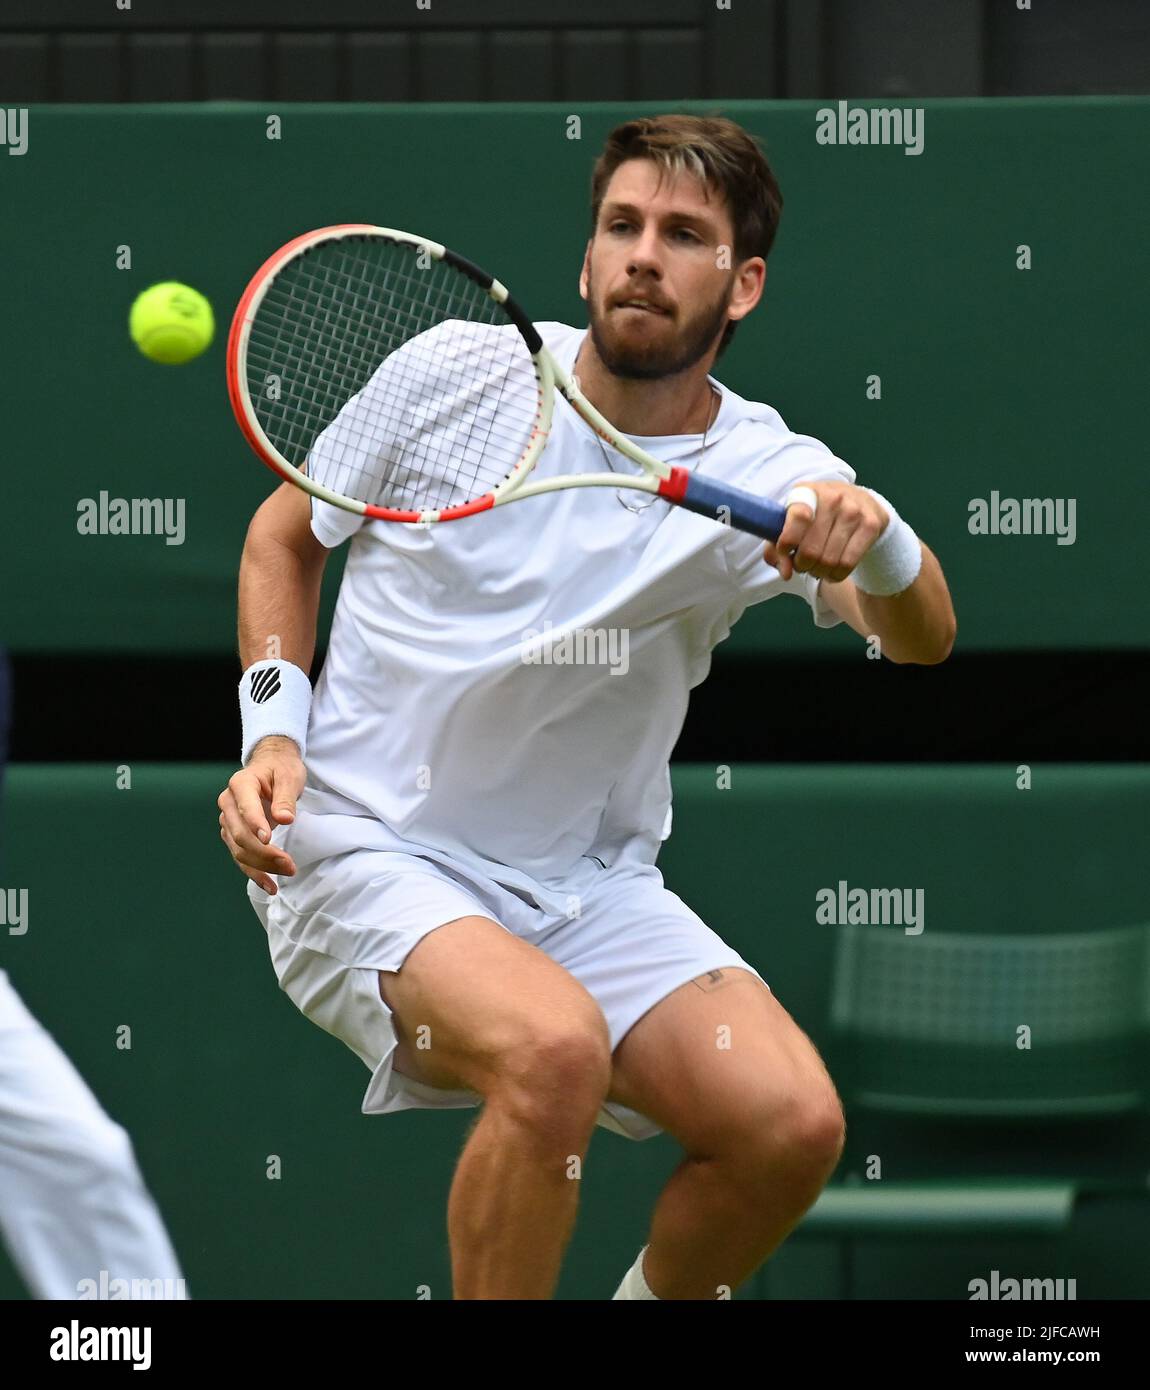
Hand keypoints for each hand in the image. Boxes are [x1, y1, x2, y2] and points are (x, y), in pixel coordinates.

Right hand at [217, 736, 306, 893]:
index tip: (269, 840)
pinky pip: (240, 856)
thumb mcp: (289, 777)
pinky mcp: (233, 834)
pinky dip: (254, 872)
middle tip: (290, 866)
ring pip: (239, 850)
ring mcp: (228, 820)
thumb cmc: (281, 769)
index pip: (245, 807)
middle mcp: (228, 803)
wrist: (271, 766)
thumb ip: (285, 798)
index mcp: (241, 784)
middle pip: (240, 835)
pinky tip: (270, 886)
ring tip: (286, 874)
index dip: (255, 824)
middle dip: (264, 854)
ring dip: (261, 867)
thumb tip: (284, 819)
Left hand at [762, 482, 889, 581]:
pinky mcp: (871, 525)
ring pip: (829, 561)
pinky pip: (847, 564)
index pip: (797, 518)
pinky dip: (835, 575)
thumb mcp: (794, 521)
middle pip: (811, 550)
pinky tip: (833, 570)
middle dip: (802, 565)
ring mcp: (854, 510)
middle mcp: (833, 497)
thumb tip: (784, 572)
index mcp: (807, 492)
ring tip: (817, 567)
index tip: (785, 552)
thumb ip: (777, 546)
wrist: (861, 502)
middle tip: (803, 564)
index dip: (786, 543)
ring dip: (818, 572)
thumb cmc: (819, 516)